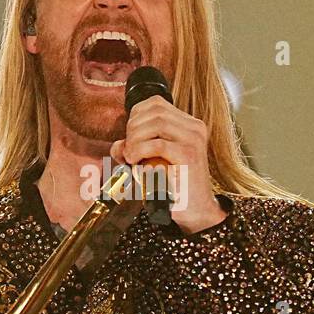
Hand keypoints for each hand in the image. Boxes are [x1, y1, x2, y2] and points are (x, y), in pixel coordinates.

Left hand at [110, 96, 225, 234]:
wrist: (195, 210)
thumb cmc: (173, 186)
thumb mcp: (153, 162)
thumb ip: (134, 149)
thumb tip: (117, 145)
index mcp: (189, 124)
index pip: (157, 103)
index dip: (136, 115)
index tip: (130, 137)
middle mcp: (194, 128)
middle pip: (155, 111)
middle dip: (134, 128)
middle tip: (129, 150)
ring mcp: (194, 140)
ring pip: (156, 124)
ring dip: (136, 139)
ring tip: (131, 157)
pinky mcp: (189, 155)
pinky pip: (158, 144)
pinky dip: (140, 150)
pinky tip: (135, 161)